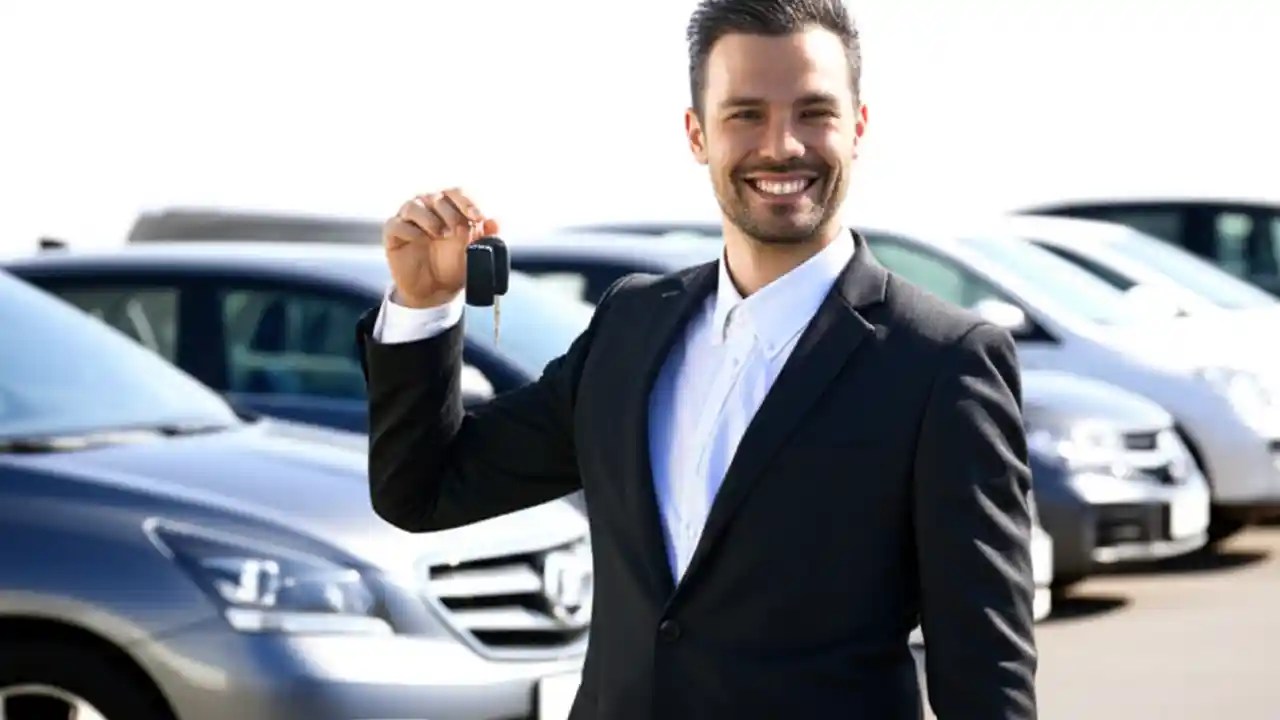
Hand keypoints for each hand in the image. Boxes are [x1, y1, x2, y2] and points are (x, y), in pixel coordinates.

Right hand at [382, 188, 500, 307]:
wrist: (435, 291)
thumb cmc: (454, 265)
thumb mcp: (476, 254)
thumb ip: (488, 237)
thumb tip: (495, 222)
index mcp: (449, 207)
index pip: (458, 193)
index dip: (468, 202)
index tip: (477, 218)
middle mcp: (427, 207)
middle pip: (438, 198)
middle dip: (452, 214)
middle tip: (459, 233)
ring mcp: (408, 219)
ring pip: (414, 205)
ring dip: (430, 219)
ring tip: (440, 235)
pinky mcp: (392, 233)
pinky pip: (396, 224)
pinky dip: (409, 230)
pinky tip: (419, 240)